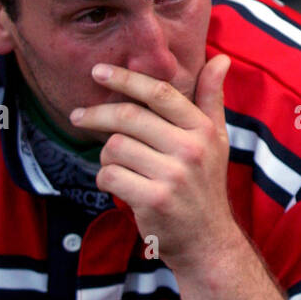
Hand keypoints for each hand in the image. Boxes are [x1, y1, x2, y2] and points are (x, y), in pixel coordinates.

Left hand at [70, 55, 233, 271]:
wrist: (207, 240)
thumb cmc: (205, 184)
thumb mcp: (216, 140)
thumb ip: (212, 98)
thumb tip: (221, 59)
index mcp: (203, 129)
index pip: (160, 94)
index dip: (126, 79)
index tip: (98, 71)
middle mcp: (191, 149)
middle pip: (129, 117)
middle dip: (97, 114)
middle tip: (78, 116)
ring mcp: (173, 175)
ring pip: (114, 148)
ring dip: (107, 156)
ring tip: (120, 166)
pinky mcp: (153, 200)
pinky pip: (109, 176)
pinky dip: (106, 179)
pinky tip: (120, 185)